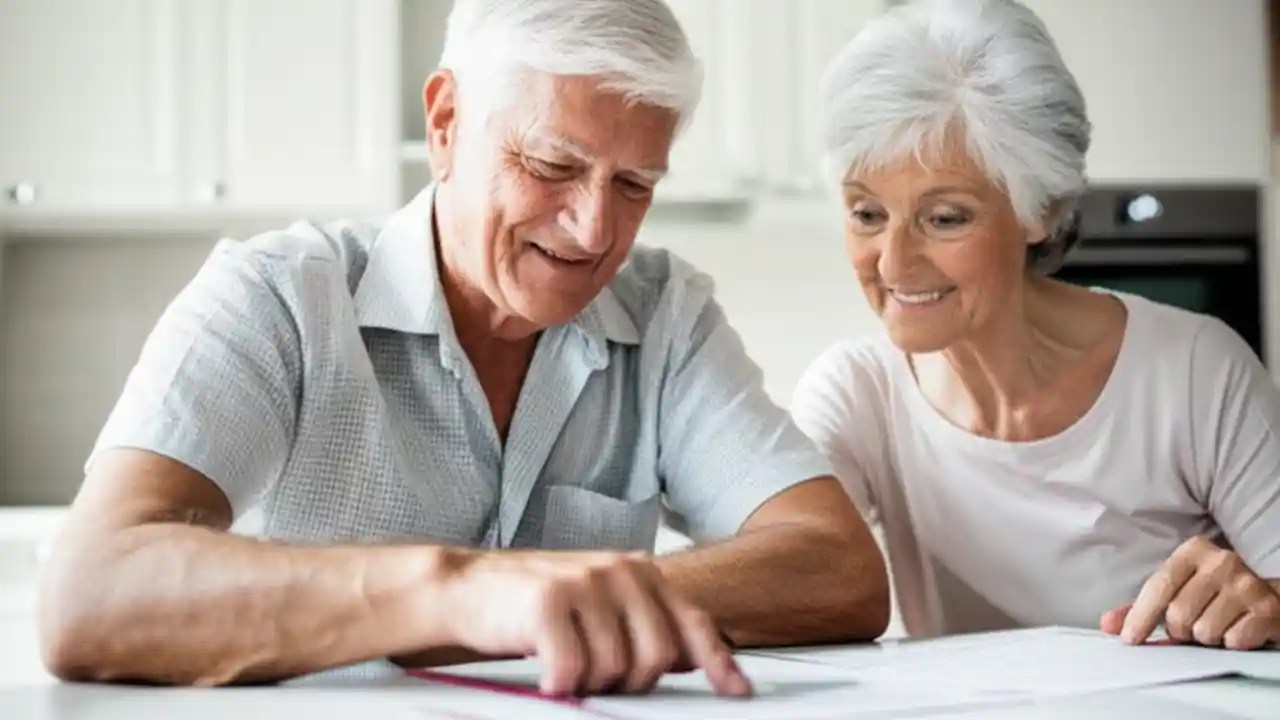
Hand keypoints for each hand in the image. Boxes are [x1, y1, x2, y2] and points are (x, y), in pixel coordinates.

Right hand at [440, 549, 751, 696]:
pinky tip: (544, 671)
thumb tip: (694, 660)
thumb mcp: (600, 603)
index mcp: (638, 571)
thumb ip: (644, 622)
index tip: (736, 691)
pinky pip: (572, 672)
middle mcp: (618, 570)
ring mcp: (584, 583)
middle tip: (598, 678)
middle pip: (658, 656)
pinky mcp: (548, 602)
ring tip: (564, 664)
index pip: (691, 621)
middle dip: (631, 682)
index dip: (717, 662)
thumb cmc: (534, 603)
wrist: (466, 587)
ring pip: (614, 669)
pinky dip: (557, 684)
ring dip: (588, 683)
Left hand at [1100, 536, 1279, 649]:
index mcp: (1193, 551)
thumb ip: (1142, 606)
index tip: (1130, 639)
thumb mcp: (1178, 591)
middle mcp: (1221, 561)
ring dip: (1207, 638)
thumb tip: (1107, 625)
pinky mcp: (1267, 609)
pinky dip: (1231, 643)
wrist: (1270, 599)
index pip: (1158, 587)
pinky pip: (1234, 641)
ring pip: (1205, 631)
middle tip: (1192, 626)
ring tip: (1217, 625)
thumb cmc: (1214, 596)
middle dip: (1181, 630)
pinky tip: (1237, 630)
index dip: (1141, 617)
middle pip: (1180, 614)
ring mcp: (1247, 584)